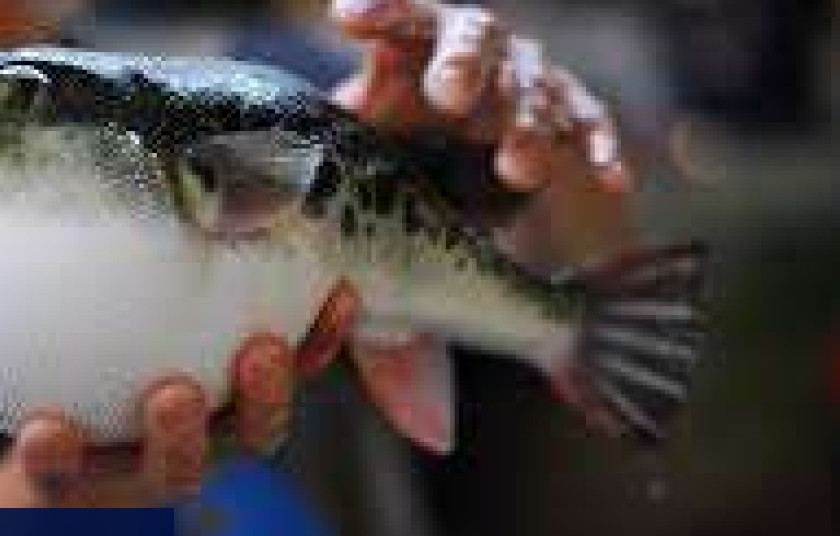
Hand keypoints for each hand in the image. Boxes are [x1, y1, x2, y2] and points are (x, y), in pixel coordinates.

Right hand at [0, 280, 359, 509]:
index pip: (67, 474)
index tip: (42, 430)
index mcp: (89, 463)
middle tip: (171, 394)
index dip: (55, 461)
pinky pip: (299, 369)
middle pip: (178, 470)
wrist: (115, 411)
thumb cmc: (45, 399)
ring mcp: (216, 426)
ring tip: (267, 347)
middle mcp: (159, 454)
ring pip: (251, 432)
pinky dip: (322, 340)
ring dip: (267, 396)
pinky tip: (339, 290)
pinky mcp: (261, 388)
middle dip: (179, 441)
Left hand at [330, 0, 635, 265]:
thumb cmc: (404, 144)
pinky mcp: (571, 112)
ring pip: (532, 92)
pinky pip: (589, 125)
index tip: (346, 18)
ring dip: (526, 129)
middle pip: (474, 37)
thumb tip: (266, 174)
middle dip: (462, 63)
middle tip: (448, 96)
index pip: (400, 16)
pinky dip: (598, 150)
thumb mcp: (363, 137)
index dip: (380, 10)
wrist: (470, 167)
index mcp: (417, 40)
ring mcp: (528, 77)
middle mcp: (475, 47)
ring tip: (516, 170)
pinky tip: (608, 181)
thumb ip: (334, 136)